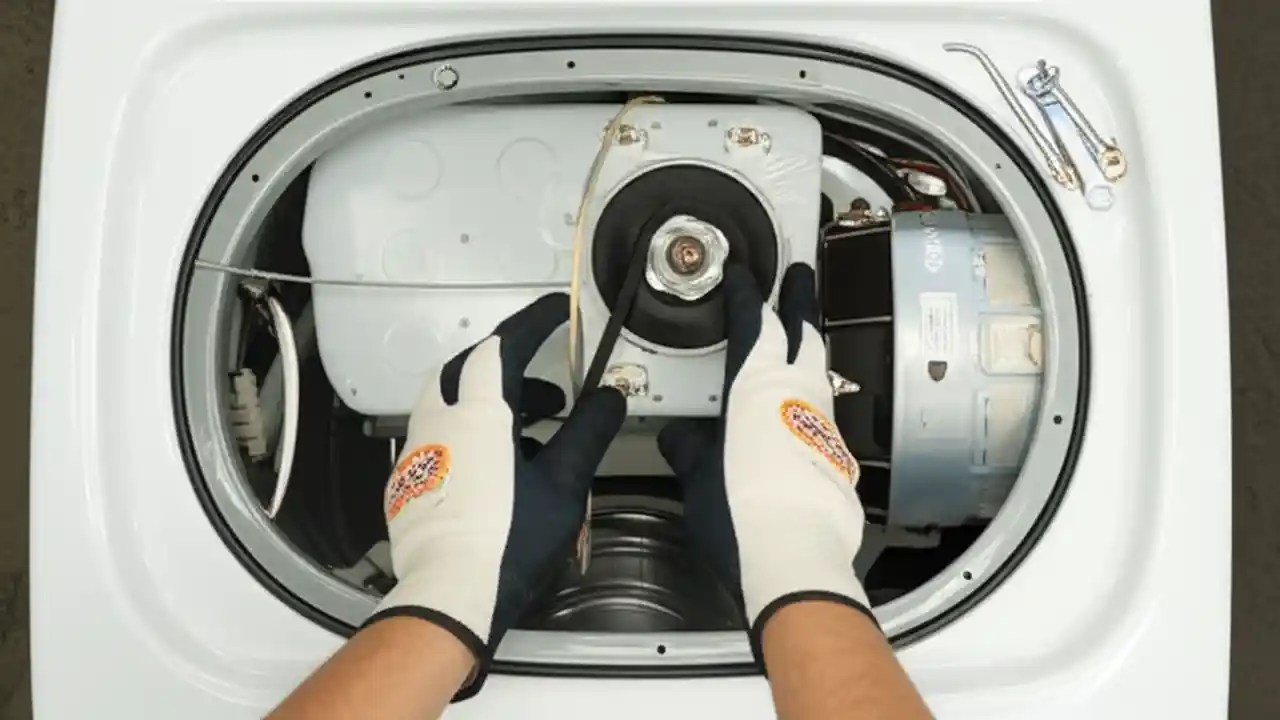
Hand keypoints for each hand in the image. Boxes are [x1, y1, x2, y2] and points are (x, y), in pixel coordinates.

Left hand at [366, 293, 625, 698]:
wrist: (449, 596)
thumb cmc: (509, 536)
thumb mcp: (562, 483)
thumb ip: (588, 432)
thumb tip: (610, 395)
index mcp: (477, 411)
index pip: (506, 344)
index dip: (536, 321)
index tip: (561, 310)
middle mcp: (439, 418)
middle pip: (468, 367)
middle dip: (511, 365)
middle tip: (549, 385)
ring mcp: (419, 449)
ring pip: (452, 401)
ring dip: (493, 401)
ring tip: (536, 429)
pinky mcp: (410, 479)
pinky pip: (442, 435)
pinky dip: (472, 431)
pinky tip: (499, 467)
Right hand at [658, 263, 869, 665]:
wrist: (796, 555)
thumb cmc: (737, 507)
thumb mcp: (697, 476)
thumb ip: (690, 449)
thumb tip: (679, 437)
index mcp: (757, 386)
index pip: (754, 325)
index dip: (747, 296)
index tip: (745, 274)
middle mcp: (798, 394)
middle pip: (806, 333)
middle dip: (801, 300)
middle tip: (801, 273)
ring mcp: (824, 423)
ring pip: (819, 371)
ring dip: (809, 349)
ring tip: (802, 339)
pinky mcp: (838, 455)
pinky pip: (822, 413)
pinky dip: (810, 400)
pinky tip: (801, 415)